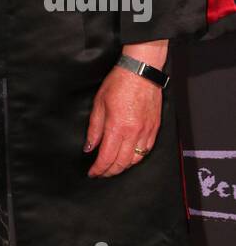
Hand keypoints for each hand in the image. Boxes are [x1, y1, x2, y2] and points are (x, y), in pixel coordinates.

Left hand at [84, 60, 163, 177]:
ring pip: (135, 160)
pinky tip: (130, 157)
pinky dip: (137, 158)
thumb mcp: (99, 104)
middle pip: (122, 163)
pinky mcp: (154, 128)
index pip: (107, 157)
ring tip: (113, 167)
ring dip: (123, 167)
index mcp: (117, 127)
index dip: (99, 169)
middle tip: (101, 173)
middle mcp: (133, 133)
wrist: (141, 71)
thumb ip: (94, 128)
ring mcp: (146, 131)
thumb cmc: (119, 83)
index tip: (92, 173)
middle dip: (110, 171)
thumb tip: (90, 147)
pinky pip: (146, 150)